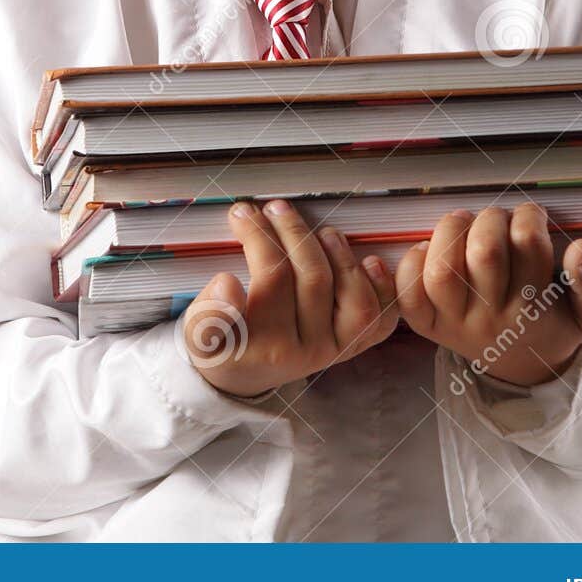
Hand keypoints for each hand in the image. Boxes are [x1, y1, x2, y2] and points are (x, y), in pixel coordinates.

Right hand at [182, 199, 399, 398]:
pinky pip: (382, 318)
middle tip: (274, 208)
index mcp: (271, 348)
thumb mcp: (198, 336)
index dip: (258, 236)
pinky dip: (383, 289)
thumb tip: (227, 283)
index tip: (241, 212)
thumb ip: (208, 312)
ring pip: (355, 297)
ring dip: (341, 255)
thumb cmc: (220, 346)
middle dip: (292, 232)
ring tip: (319, 229)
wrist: (242, 373)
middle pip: (313, 278)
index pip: (272, 277)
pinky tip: (371, 261)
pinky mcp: (355, 342)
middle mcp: (311, 351)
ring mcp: (338, 347)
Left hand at [394, 205, 581, 386]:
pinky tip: (429, 249)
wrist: (521, 364)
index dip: (528, 217)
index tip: (531, 217)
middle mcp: (491, 320)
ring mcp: (454, 323)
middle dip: (491, 219)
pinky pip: (409, 294)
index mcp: (531, 312)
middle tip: (497, 218)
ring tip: (464, 221)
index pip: (529, 246)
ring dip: (452, 230)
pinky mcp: (425, 325)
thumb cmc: (552, 322)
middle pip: (485, 252)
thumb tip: (580, 248)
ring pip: (443, 269)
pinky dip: (412, 263)